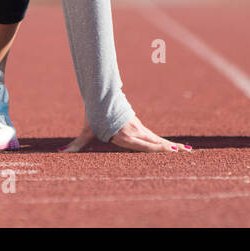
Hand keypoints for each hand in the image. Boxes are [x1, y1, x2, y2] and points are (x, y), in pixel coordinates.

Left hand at [60, 112, 191, 152]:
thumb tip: (60, 153)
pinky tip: (178, 149)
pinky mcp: (141, 128)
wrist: (102, 96)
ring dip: (174, 147)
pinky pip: (156, 138)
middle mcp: (136, 132)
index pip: (144, 144)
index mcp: (125, 135)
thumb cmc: (94, 116)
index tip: (171, 151)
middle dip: (172, 149)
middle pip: (157, 142)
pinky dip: (168, 144)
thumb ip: (76, 144)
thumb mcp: (86, 132)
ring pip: (159, 140)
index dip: (157, 148)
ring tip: (188, 152)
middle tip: (188, 154)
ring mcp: (140, 129)